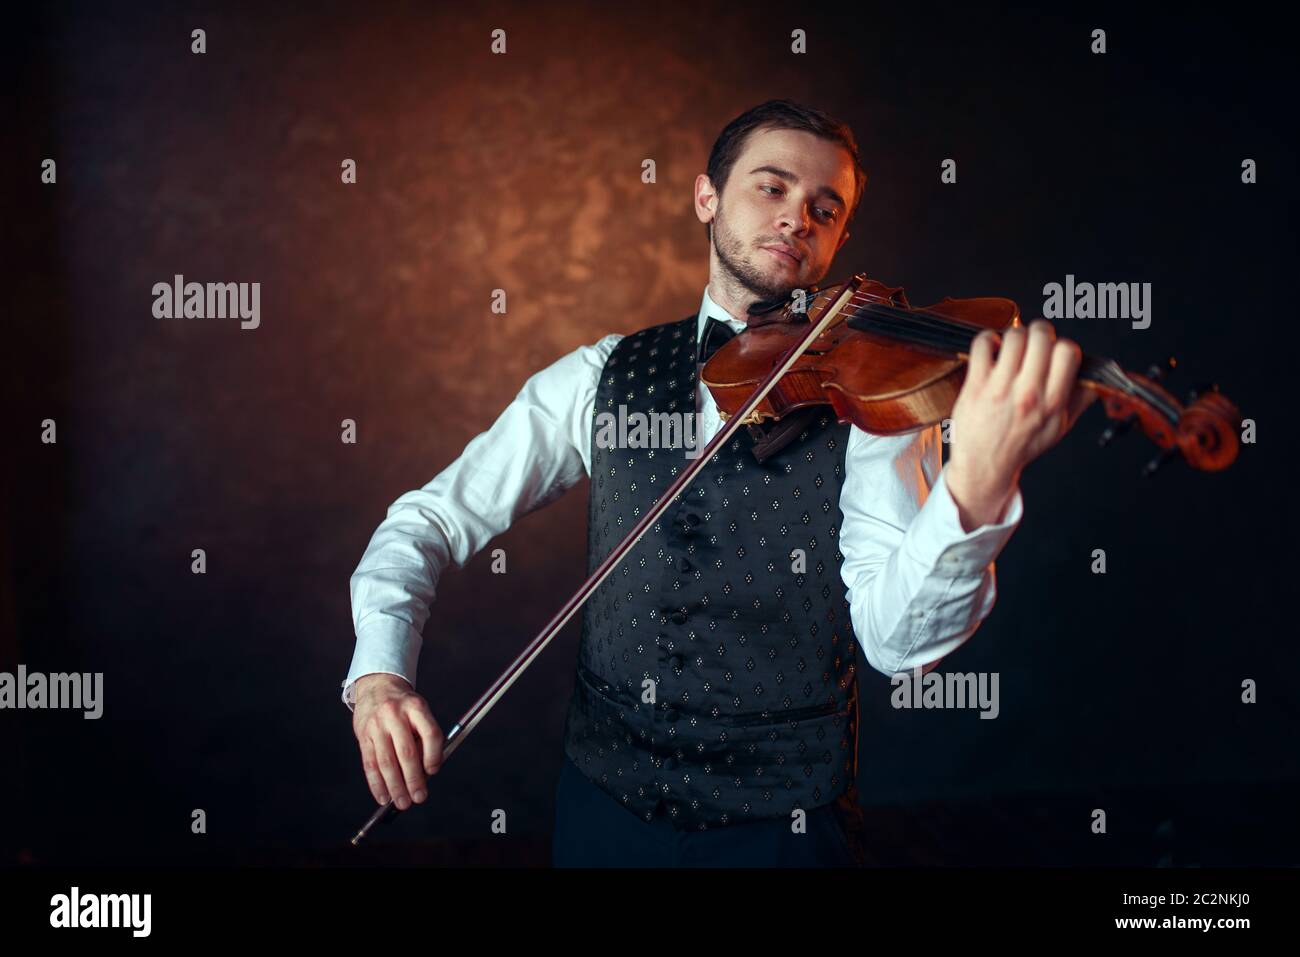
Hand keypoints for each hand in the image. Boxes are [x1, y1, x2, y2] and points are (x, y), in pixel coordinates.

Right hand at [352, 673, 444, 808]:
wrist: (377, 687)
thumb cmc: (405, 707)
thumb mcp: (419, 711)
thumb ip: (424, 738)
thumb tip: (427, 774)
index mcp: (416, 707)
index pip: (430, 733)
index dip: (434, 755)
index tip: (434, 771)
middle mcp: (395, 714)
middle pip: (406, 751)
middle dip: (413, 779)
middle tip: (419, 797)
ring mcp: (377, 725)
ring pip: (386, 761)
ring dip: (395, 786)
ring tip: (402, 803)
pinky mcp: (363, 736)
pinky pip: (369, 763)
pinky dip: (376, 783)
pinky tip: (383, 797)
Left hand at [946, 320, 1097, 529]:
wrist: (985, 465)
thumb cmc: (1021, 445)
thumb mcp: (1059, 427)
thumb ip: (1080, 399)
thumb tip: (1096, 376)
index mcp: (1052, 402)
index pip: (1068, 352)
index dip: (1063, 345)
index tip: (1054, 352)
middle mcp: (1028, 393)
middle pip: (1041, 337)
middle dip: (1040, 333)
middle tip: (1034, 343)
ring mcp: (1000, 388)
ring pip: (1014, 336)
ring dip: (1015, 336)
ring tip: (1013, 347)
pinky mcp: (976, 385)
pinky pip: (982, 344)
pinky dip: (987, 339)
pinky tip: (991, 350)